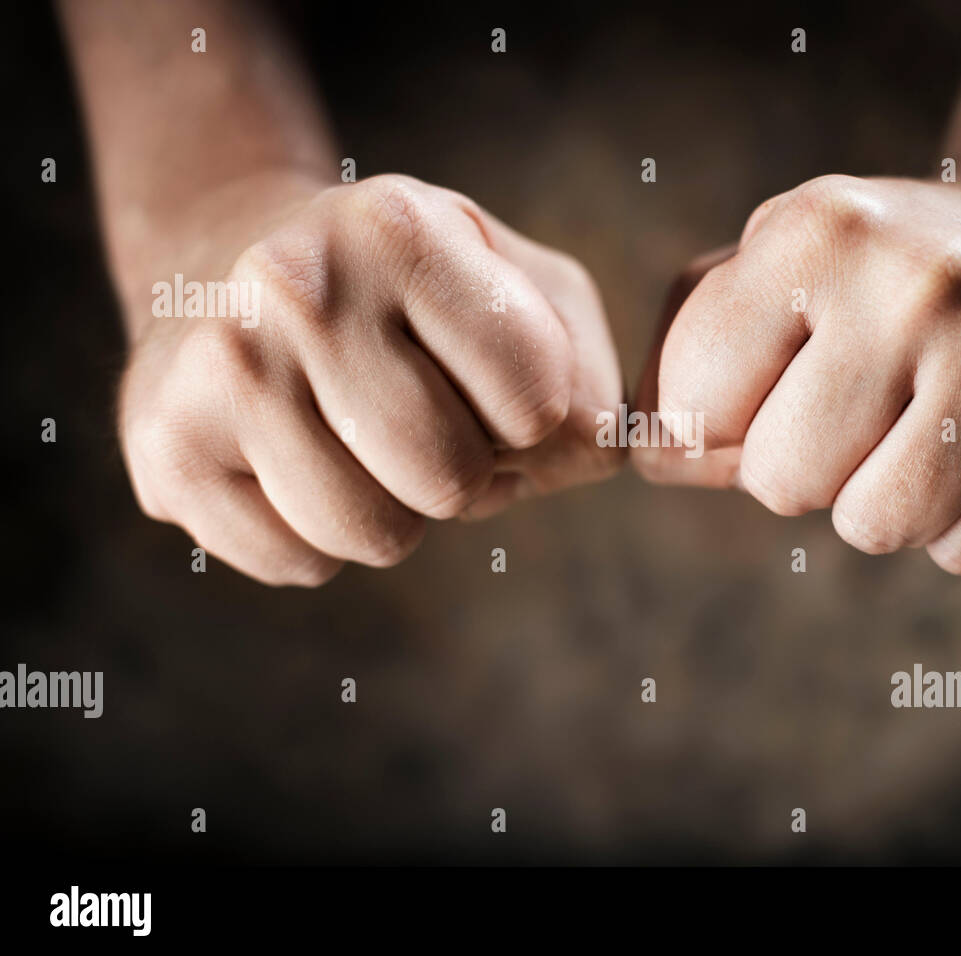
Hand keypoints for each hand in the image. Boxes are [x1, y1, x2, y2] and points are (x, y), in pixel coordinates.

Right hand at [119, 173, 622, 585]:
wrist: (223, 255)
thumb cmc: (406, 289)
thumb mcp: (514, 283)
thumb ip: (584, 372)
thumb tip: (588, 453)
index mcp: (399, 232)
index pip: (537, 405)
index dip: (530, 419)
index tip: (486, 381)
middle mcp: (295, 288)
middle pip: (452, 481)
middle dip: (463, 474)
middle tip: (418, 420)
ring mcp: (221, 372)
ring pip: (373, 537)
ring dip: (391, 510)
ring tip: (352, 436)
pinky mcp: (166, 453)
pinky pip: (298, 565)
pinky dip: (317, 538)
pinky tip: (290, 461)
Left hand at [633, 173, 960, 572]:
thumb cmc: (872, 278)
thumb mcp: (765, 272)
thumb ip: (680, 364)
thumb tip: (654, 460)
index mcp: (820, 233)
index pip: (692, 406)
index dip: (718, 417)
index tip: (771, 378)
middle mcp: (920, 285)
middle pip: (781, 481)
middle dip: (801, 465)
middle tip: (858, 409)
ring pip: (877, 528)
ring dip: (880, 502)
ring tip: (922, 427)